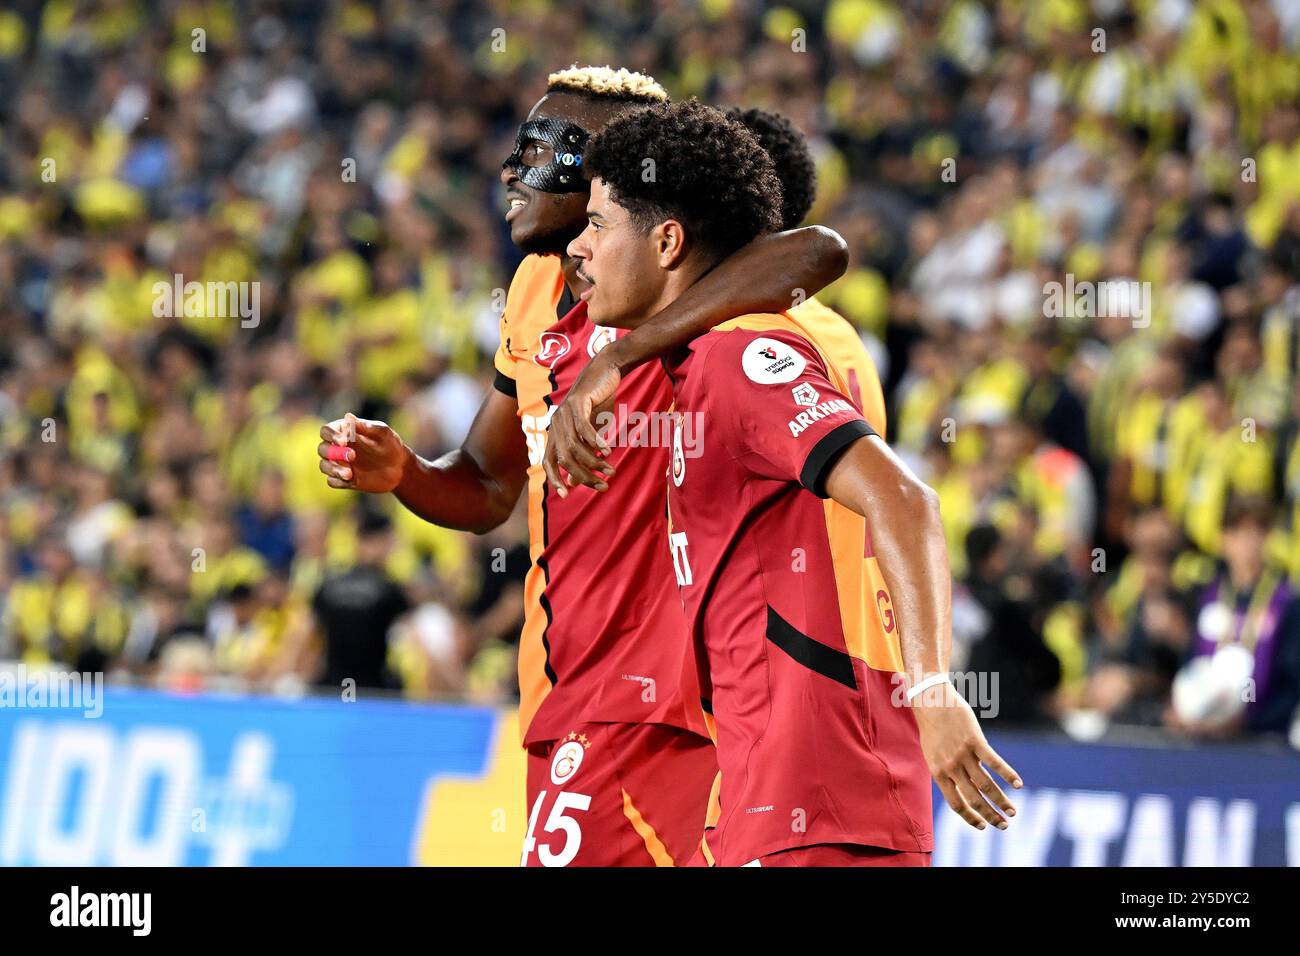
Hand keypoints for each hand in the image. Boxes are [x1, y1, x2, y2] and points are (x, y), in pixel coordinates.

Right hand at [317, 412, 409, 493]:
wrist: (400, 468)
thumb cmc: (391, 445)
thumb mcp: (383, 433)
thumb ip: (367, 426)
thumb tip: (348, 416)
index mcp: (344, 432)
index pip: (327, 431)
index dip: (331, 435)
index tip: (343, 441)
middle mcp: (338, 447)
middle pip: (322, 449)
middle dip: (333, 453)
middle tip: (352, 456)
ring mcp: (340, 464)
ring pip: (324, 466)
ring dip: (333, 469)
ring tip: (349, 474)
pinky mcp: (344, 479)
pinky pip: (332, 481)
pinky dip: (336, 481)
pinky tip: (349, 480)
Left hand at [542, 351, 620, 498]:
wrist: (604, 370)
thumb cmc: (598, 403)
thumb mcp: (590, 433)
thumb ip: (582, 454)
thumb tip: (572, 481)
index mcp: (555, 433)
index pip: (548, 462)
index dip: (555, 479)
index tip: (566, 496)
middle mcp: (555, 424)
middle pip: (564, 459)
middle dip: (583, 476)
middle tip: (603, 486)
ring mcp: (564, 413)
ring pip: (575, 447)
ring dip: (594, 462)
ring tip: (611, 470)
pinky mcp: (577, 402)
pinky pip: (584, 428)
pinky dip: (596, 442)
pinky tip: (608, 450)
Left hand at [911, 680, 1021, 829]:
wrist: (931, 702)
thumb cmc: (933, 729)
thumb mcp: (933, 755)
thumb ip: (946, 773)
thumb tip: (962, 789)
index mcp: (938, 773)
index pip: (956, 804)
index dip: (970, 817)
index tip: (982, 827)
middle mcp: (950, 767)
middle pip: (973, 798)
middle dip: (990, 815)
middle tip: (1004, 825)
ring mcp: (963, 754)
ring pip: (986, 785)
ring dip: (1001, 801)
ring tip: (1013, 812)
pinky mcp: (975, 741)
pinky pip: (994, 762)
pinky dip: (1008, 774)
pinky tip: (1018, 784)